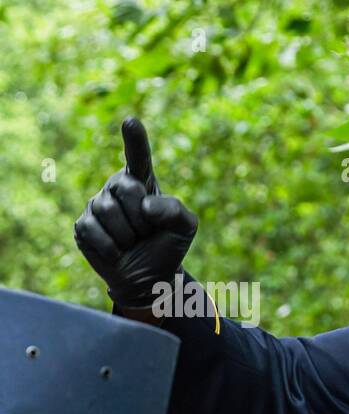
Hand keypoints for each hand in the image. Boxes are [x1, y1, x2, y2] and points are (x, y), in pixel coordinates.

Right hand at [73, 117, 197, 311]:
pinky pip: (94, 230)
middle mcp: (117, 187)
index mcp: (142, 182)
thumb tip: (145, 205)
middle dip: (142, 217)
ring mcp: (97, 205)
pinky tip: (117, 251)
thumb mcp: (185, 228)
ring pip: (108, 211)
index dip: (134, 140)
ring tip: (132, 242)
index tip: (131, 121)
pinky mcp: (83, 226)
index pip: (138, 157)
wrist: (149, 276)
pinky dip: (111, 247)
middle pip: (126, 188)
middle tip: (146, 232)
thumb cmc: (167, 245)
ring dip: (127, 235)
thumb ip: (175, 210)